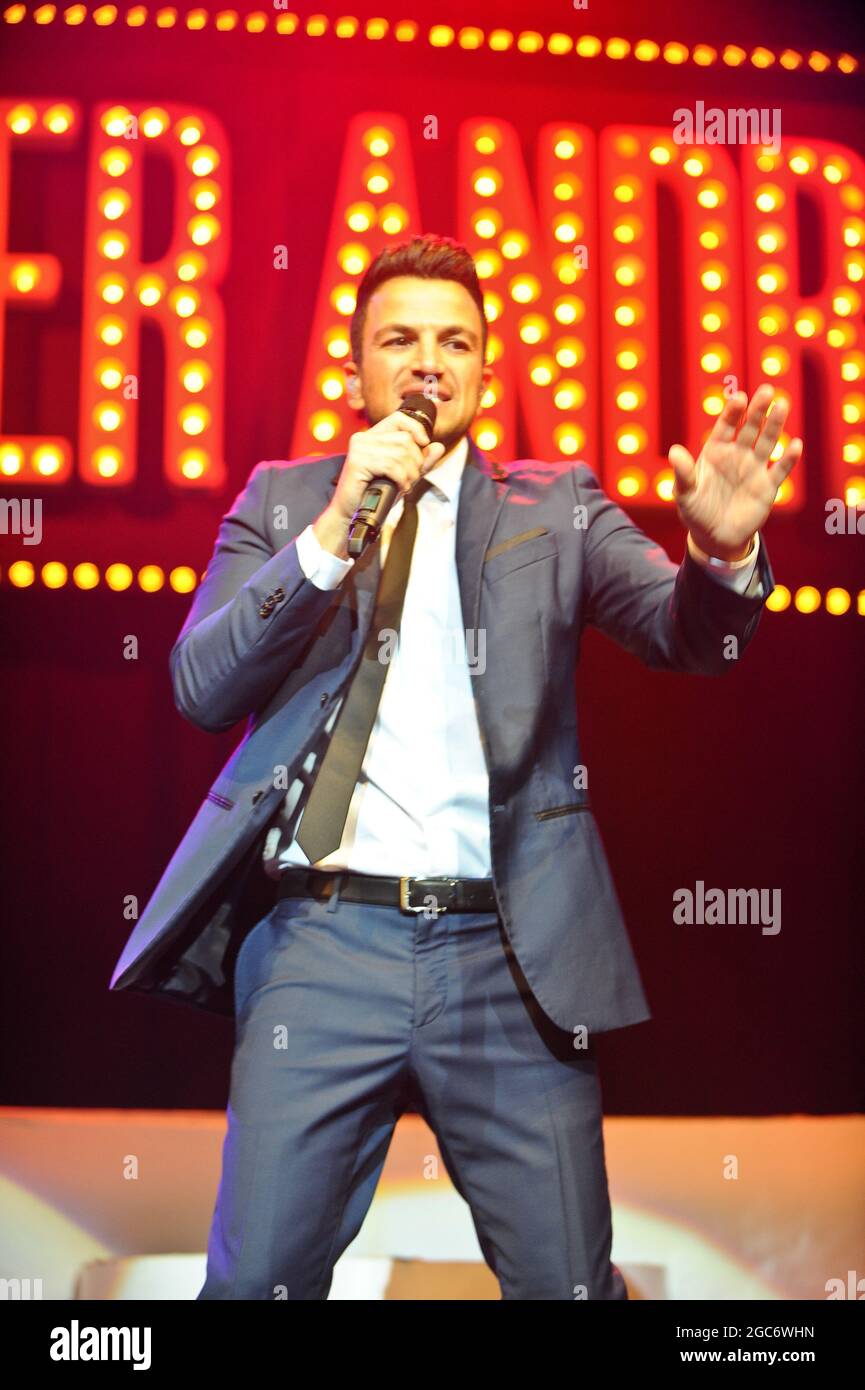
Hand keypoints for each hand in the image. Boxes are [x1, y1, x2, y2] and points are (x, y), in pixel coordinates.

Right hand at [325, 409, 445, 532]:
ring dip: (410, 473)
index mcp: (373, 437)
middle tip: (411, 478)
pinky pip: (391, 465)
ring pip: (401, 452)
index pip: (399, 418)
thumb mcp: (404, 476)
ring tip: (405, 485)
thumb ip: (421, 461)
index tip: (424, 444)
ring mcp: (359, 448)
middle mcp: (364, 438)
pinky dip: (402, 479)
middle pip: (405, 438)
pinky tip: (400, 488)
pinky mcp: (357, 462)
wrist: (351, 514)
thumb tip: (438, 446)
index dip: (416, 429)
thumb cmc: (376, 496)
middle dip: (416, 461)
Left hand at [669, 384, 802, 560]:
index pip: (726, 426)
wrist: (715, 538)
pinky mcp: (767, 486)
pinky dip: (788, 458)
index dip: (733, 412)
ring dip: (775, 425)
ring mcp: (754, 469)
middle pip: (750, 428)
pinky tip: (795, 445)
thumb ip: (683, 473)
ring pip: (767, 442)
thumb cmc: (696, 513)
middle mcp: (737, 455)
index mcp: (716, 452)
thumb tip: (675, 452)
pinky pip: (780, 469)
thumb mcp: (685, 494)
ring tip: (782, 405)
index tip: (739, 398)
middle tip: (767, 391)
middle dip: (758, 410)